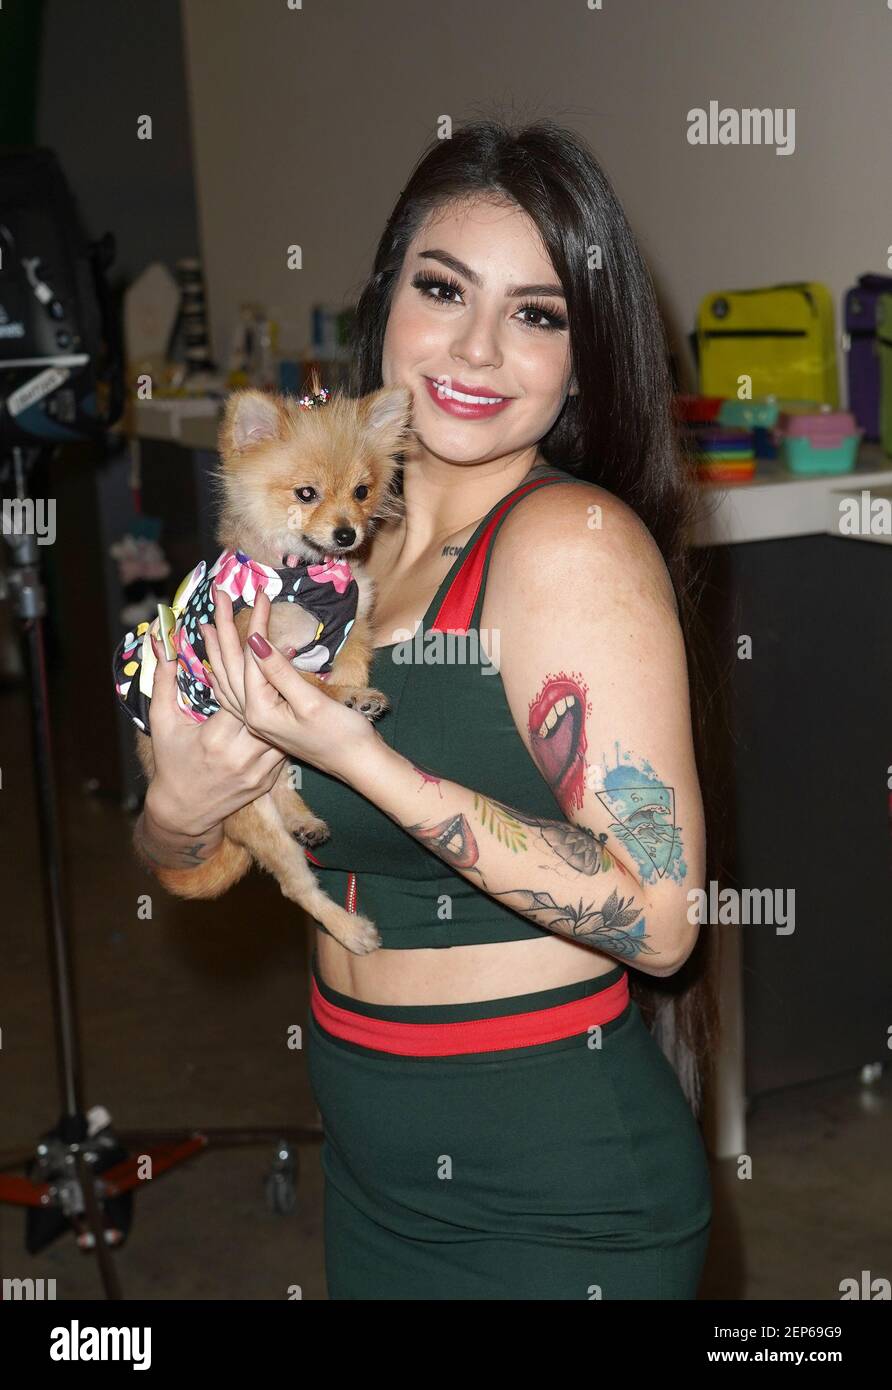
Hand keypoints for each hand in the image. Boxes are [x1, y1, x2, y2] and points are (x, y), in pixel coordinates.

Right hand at [145, 626, 287, 837]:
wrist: (183, 810)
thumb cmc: (170, 761)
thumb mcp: (162, 721)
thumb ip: (163, 680)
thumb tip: (161, 642)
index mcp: (214, 738)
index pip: (241, 697)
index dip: (252, 671)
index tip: (263, 646)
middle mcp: (240, 756)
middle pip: (267, 712)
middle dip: (276, 684)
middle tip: (292, 654)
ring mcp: (257, 772)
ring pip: (283, 732)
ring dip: (288, 708)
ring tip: (298, 682)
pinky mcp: (268, 782)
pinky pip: (283, 751)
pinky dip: (287, 733)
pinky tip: (294, 714)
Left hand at [201, 587, 378, 783]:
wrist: (358, 765)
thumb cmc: (342, 734)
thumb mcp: (311, 702)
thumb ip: (280, 672)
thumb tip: (255, 640)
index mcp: (259, 712)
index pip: (251, 657)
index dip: (256, 622)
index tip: (261, 592)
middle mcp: (252, 717)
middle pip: (230, 666)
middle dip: (225, 629)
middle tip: (219, 595)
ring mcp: (258, 722)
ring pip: (229, 680)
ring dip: (219, 650)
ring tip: (208, 624)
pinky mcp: (268, 722)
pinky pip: (237, 694)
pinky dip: (227, 674)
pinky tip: (222, 665)